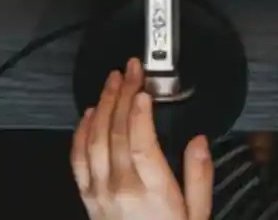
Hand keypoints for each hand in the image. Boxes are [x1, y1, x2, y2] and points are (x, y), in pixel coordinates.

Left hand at [72, 59, 212, 219]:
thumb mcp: (198, 214)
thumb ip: (199, 176)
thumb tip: (199, 141)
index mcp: (151, 192)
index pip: (139, 142)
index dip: (139, 112)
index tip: (145, 89)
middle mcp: (120, 189)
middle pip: (115, 132)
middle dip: (122, 95)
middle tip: (130, 71)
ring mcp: (99, 193)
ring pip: (94, 139)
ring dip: (103, 105)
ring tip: (113, 81)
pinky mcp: (87, 197)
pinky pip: (78, 158)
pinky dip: (82, 131)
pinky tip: (90, 113)